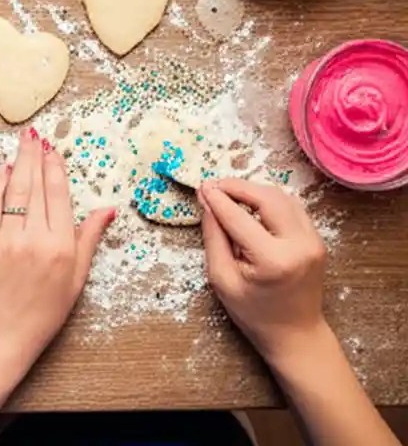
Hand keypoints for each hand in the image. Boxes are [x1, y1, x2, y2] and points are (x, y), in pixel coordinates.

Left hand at [0, 128, 114, 368]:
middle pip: (35, 186)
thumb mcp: (77, 277)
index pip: (58, 195)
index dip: (56, 169)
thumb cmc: (45, 310)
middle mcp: (34, 237)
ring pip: (14, 191)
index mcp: (61, 246)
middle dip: (36, 157)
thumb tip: (109, 209)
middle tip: (35, 134)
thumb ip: (90, 238)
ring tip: (22, 144)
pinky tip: (2, 171)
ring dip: (18, 164)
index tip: (54, 150)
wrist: (4, 332)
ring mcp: (6, 238)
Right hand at [199, 179, 327, 364]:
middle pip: (267, 198)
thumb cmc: (254, 313)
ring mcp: (314, 241)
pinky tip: (252, 207)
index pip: (239, 217)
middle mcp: (299, 245)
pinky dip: (270, 201)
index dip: (217, 199)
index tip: (201, 187)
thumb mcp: (222, 279)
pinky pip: (293, 208)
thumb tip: (208, 202)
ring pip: (283, 197)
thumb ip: (214, 237)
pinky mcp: (318, 239)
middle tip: (215, 187)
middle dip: (238, 187)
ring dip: (255, 191)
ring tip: (231, 195)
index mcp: (273, 260)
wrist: (295, 333)